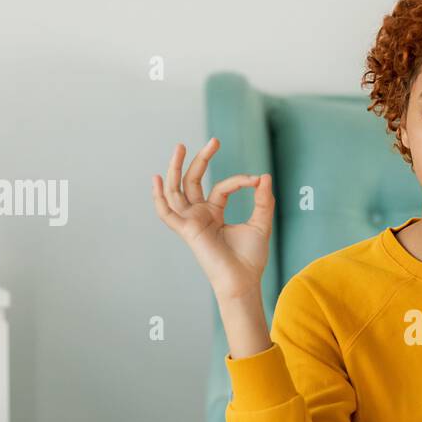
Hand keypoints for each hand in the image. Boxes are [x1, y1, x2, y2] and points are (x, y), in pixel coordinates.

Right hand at [151, 138, 274, 300]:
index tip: (256, 180)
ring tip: (180, 146)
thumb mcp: (261, 223)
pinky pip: (167, 213)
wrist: (244, 280)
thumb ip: (263, 200)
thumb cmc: (250, 258)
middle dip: (201, 159)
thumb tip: (265, 176)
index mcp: (213, 213)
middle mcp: (199, 215)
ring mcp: (191, 222)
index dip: (239, 180)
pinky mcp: (187, 230)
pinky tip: (157, 179)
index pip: (221, 187)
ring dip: (176, 168)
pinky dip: (159, 198)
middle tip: (215, 140)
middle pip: (192, 181)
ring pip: (176, 190)